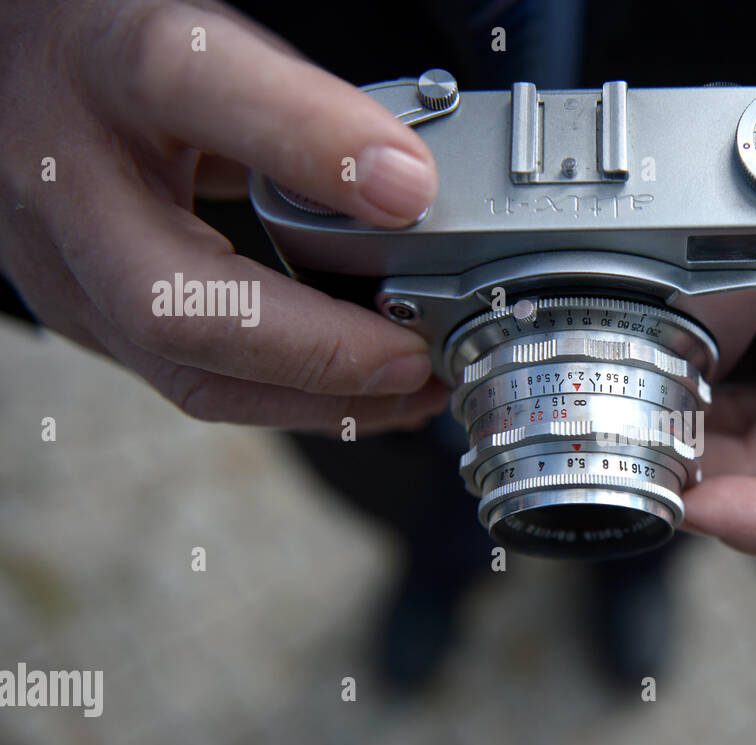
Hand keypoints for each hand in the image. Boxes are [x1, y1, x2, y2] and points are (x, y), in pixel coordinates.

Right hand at [0, 0, 447, 430]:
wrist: (14, 81)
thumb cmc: (112, 52)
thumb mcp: (208, 37)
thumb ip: (296, 103)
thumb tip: (406, 185)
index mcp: (105, 68)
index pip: (189, 83)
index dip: (308, 139)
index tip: (406, 188)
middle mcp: (67, 182)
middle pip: (180, 305)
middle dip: (323, 353)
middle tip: (419, 357)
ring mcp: (66, 271)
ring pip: (192, 377)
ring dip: (322, 400)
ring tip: (415, 390)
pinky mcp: (87, 321)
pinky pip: (197, 384)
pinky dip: (292, 398)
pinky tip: (361, 393)